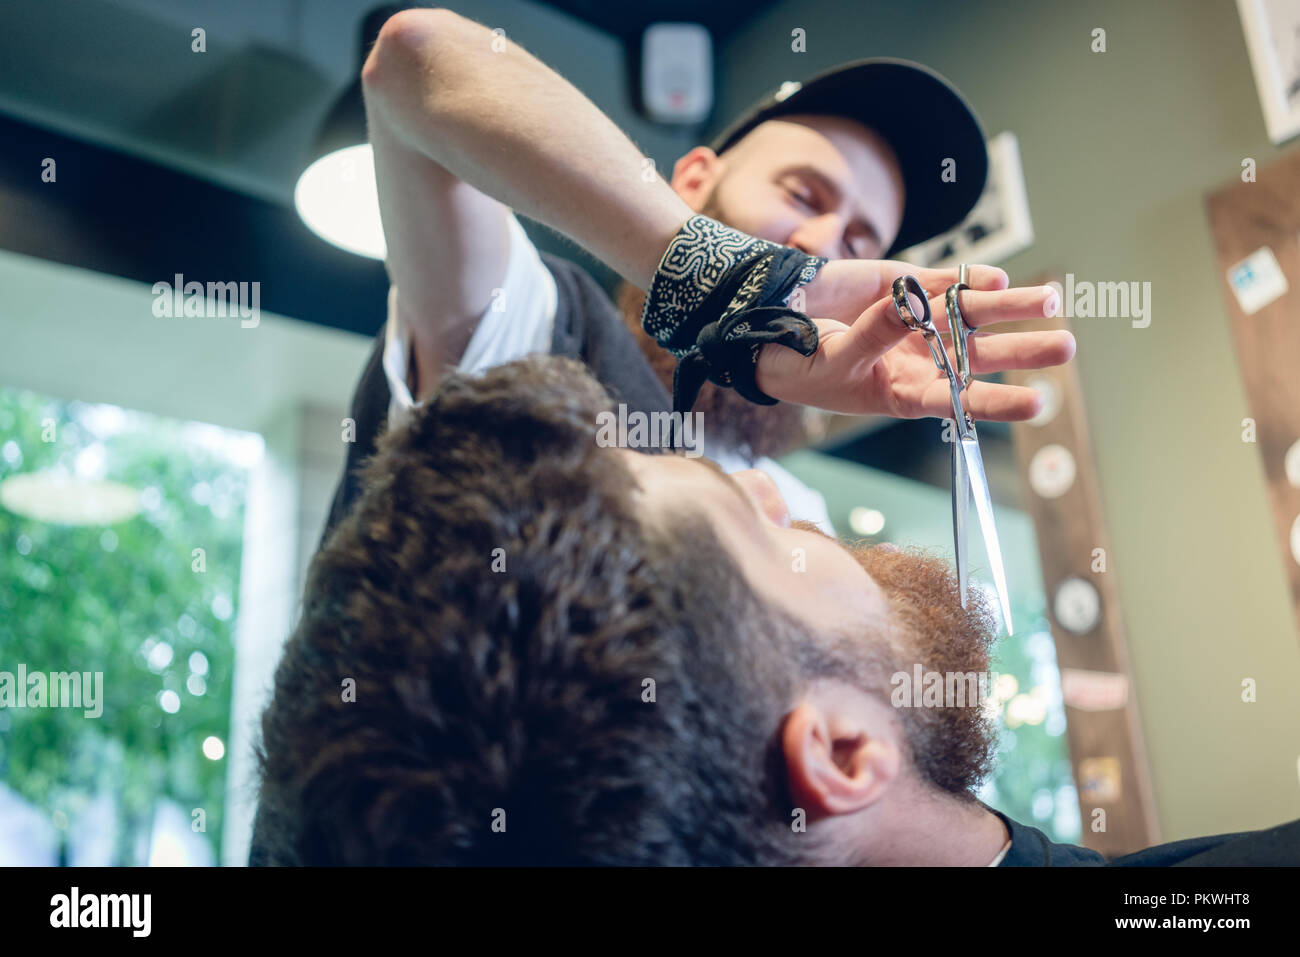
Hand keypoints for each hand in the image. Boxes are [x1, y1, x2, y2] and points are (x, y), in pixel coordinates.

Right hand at [755, 260, 1073, 419]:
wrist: (774, 325)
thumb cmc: (804, 366)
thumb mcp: (838, 361)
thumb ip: (877, 335)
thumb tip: (914, 308)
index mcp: (906, 391)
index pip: (960, 400)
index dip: (999, 402)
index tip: (1038, 402)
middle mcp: (921, 358)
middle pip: (980, 354)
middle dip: (1023, 349)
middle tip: (1064, 345)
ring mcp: (917, 321)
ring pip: (973, 315)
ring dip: (1011, 307)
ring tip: (1051, 301)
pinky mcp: (905, 285)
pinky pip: (945, 282)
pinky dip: (971, 279)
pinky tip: (997, 278)